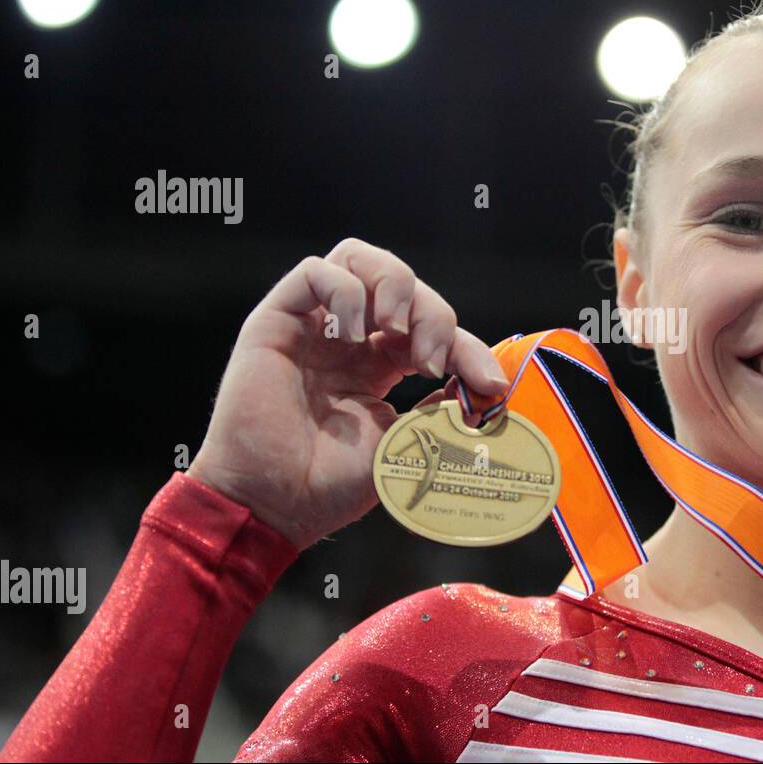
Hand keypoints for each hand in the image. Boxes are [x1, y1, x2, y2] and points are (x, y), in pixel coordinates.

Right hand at [186, 237, 509, 549]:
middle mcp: (347, 340)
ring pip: (359, 259)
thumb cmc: (329, 484)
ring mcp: (312, 328)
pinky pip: (314, 272)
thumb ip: (440, 408)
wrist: (274, 505)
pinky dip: (346, 291)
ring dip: (394, 285)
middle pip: (404, 288)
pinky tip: (355, 335)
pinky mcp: (276, 322)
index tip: (488, 383)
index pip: (432, 330)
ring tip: (397, 331)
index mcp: (377, 365)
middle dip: (433, 316)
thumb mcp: (405, 443)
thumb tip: (483, 385)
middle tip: (432, 362)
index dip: (466, 347)